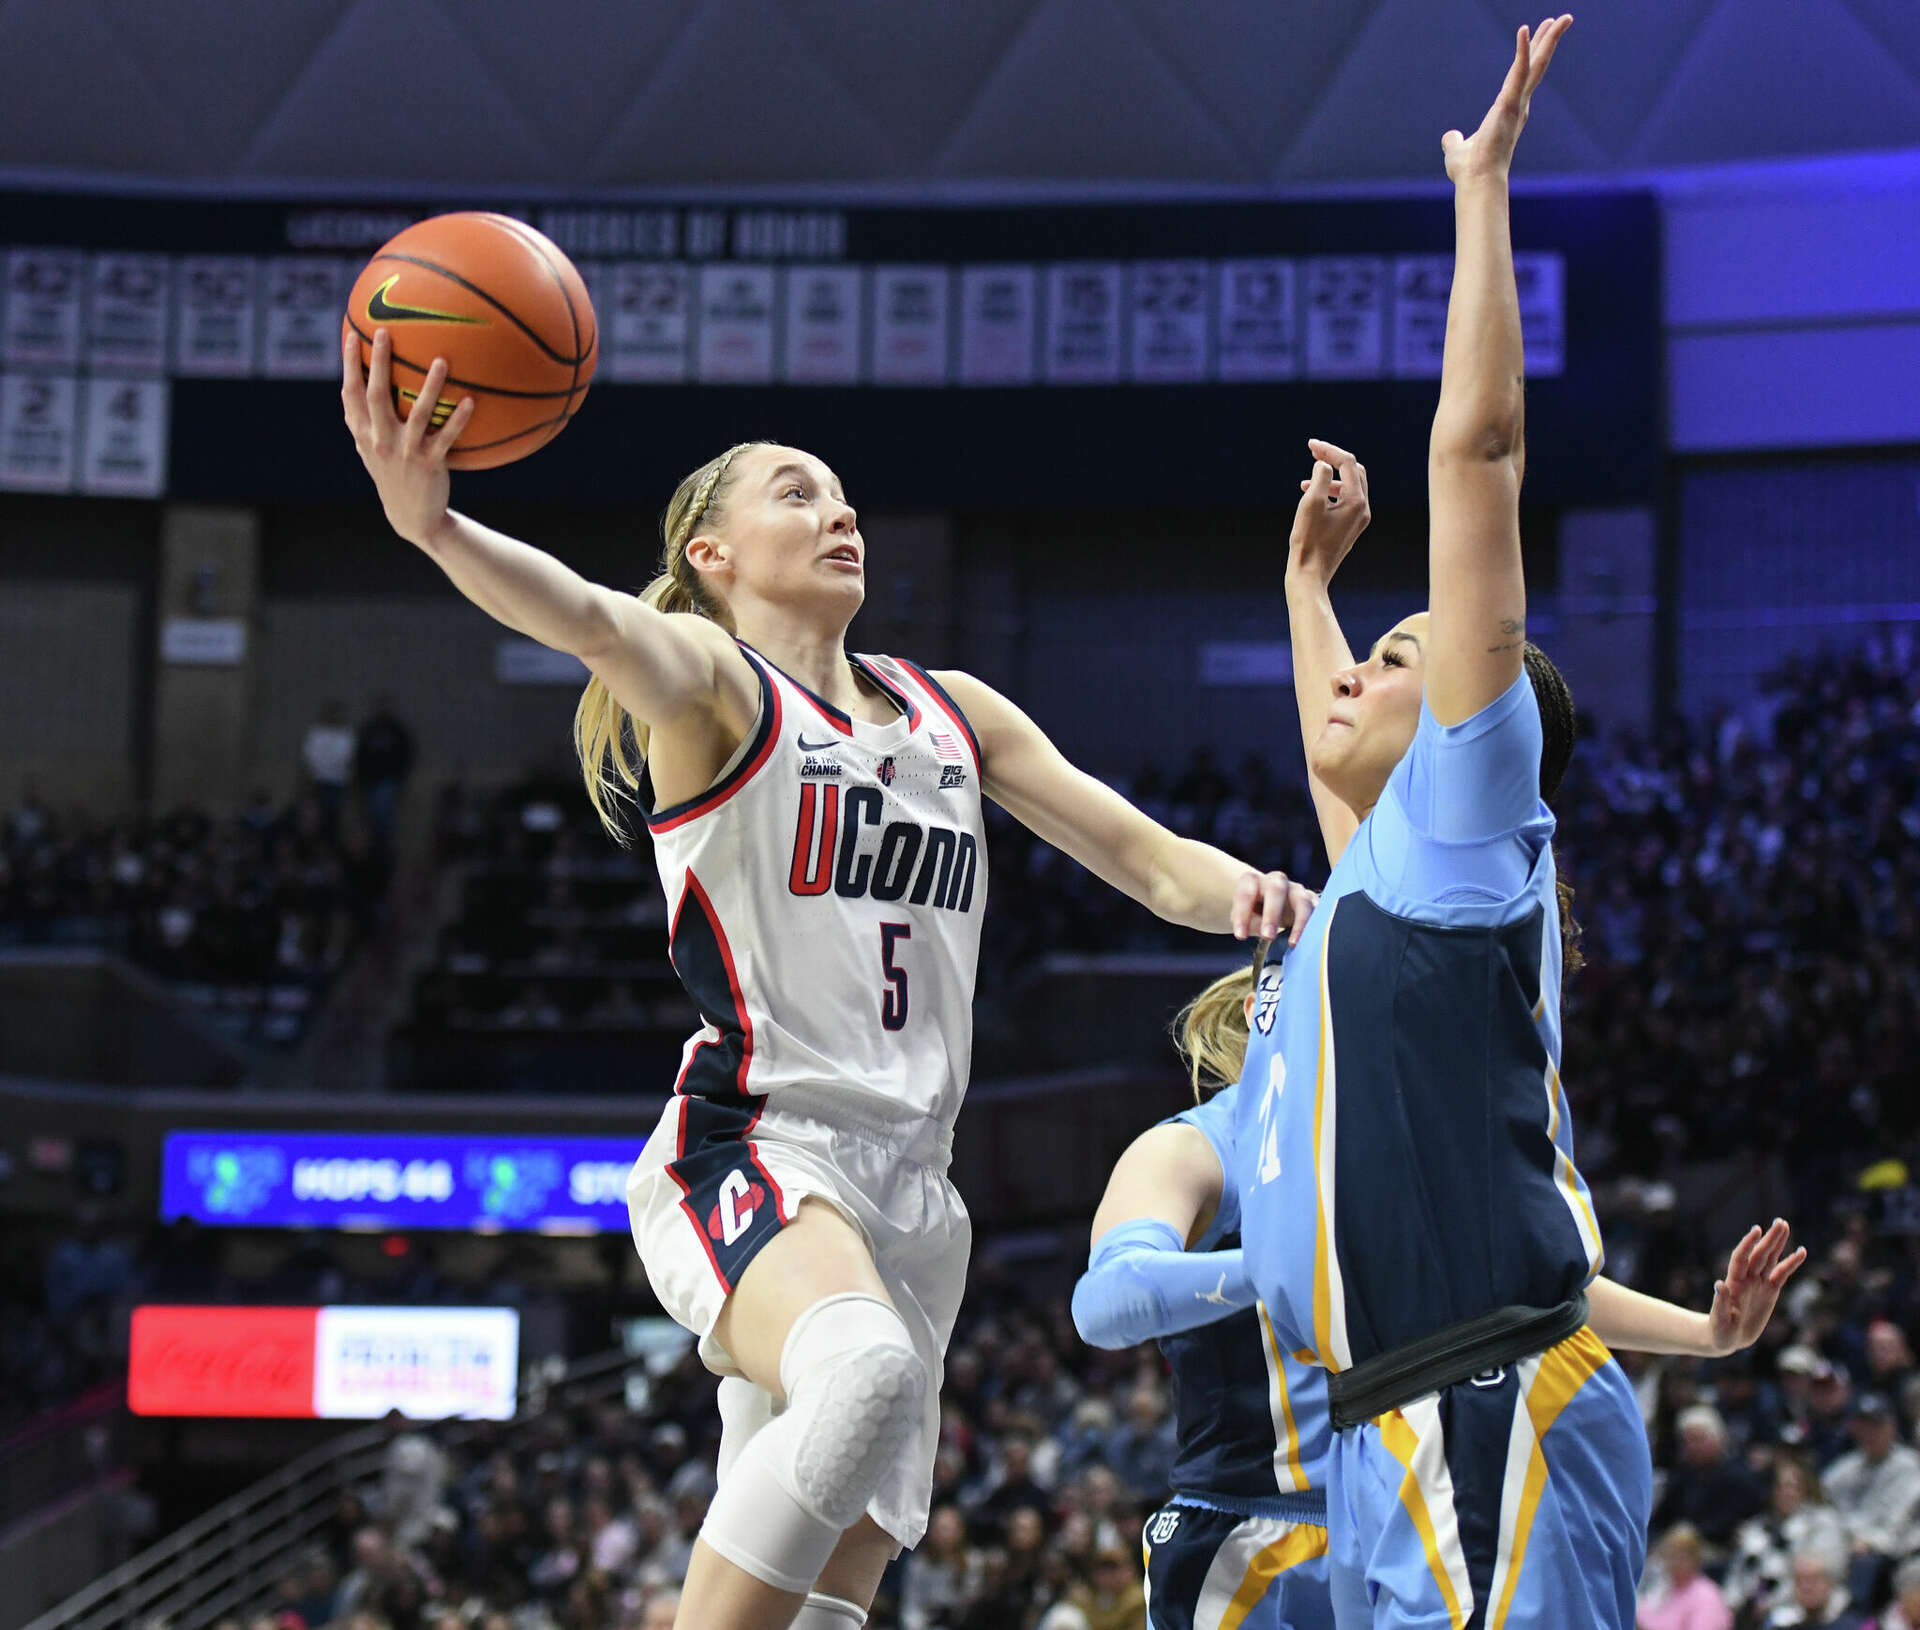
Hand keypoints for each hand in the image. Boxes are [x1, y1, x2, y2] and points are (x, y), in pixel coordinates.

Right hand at [342, 325, 475, 545]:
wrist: (412, 517)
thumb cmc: (392, 475)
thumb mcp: (371, 449)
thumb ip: (365, 421)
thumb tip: (358, 385)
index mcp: (364, 435)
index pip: (350, 394)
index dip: (349, 365)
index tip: (351, 334)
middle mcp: (381, 441)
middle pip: (376, 396)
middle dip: (379, 363)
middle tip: (385, 332)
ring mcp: (405, 452)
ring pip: (417, 414)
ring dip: (430, 387)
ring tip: (441, 360)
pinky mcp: (429, 464)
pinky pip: (446, 437)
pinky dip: (458, 419)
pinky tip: (471, 401)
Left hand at [1231, 871, 1317, 946]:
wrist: (1270, 905)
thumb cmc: (1255, 912)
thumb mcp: (1247, 918)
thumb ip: (1253, 924)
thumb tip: (1267, 934)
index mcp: (1253, 881)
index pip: (1247, 891)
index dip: (1243, 913)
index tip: (1240, 935)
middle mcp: (1276, 881)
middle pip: (1277, 889)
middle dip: (1272, 913)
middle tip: (1268, 936)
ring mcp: (1296, 890)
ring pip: (1301, 901)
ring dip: (1298, 922)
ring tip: (1292, 943)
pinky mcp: (1312, 901)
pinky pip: (1318, 911)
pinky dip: (1314, 926)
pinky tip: (1309, 940)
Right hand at [1290, 438, 1369, 587]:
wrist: (1310, 576)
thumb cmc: (1308, 542)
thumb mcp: (1311, 503)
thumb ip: (1321, 477)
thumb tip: (1325, 465)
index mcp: (1357, 502)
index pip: (1347, 463)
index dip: (1329, 450)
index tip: (1310, 445)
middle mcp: (1362, 510)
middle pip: (1354, 472)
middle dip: (1333, 460)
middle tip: (1313, 453)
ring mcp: (1358, 520)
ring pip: (1350, 486)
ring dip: (1330, 477)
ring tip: (1306, 482)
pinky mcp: (1349, 528)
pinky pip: (1345, 501)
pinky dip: (1330, 493)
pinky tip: (1312, 498)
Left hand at [1441, 15, 1572, 183]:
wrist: (1476, 182)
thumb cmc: (1470, 171)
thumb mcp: (1458, 150)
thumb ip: (1455, 141)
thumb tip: (1450, 137)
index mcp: (1509, 113)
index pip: (1523, 77)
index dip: (1532, 55)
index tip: (1538, 36)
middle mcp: (1518, 106)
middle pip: (1537, 66)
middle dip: (1549, 41)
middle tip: (1563, 19)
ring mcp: (1516, 104)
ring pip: (1537, 64)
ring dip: (1550, 39)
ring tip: (1564, 18)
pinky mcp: (1509, 104)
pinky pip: (1518, 71)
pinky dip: (1522, 50)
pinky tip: (1525, 29)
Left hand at [1705, 1219, 1806, 1356]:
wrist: (1727, 1338)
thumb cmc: (1719, 1330)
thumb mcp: (1719, 1319)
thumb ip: (1721, 1302)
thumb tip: (1720, 1284)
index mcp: (1734, 1282)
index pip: (1741, 1258)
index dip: (1748, 1244)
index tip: (1756, 1230)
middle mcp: (1747, 1278)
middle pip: (1759, 1254)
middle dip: (1769, 1239)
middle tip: (1780, 1222)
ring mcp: (1759, 1283)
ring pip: (1770, 1259)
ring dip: (1778, 1243)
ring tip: (1785, 1226)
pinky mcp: (1770, 1292)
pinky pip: (1782, 1274)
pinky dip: (1791, 1263)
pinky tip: (1801, 1251)